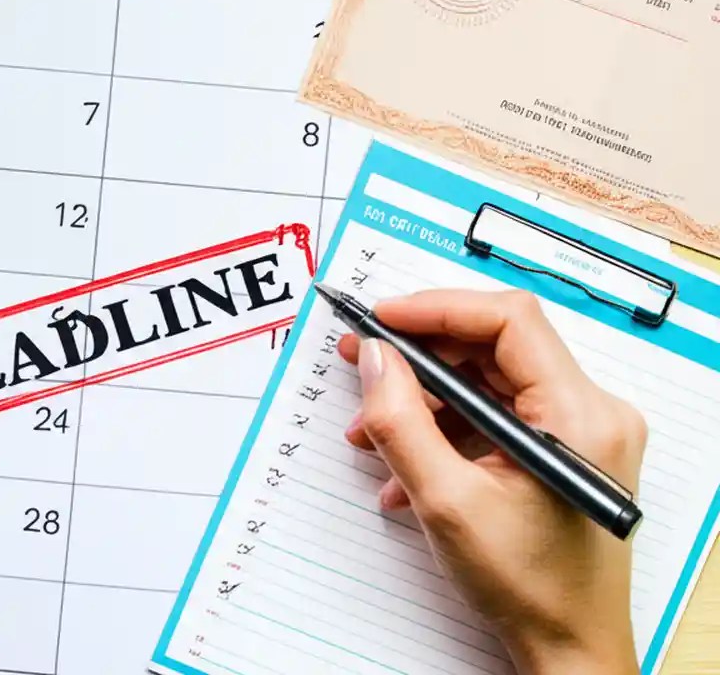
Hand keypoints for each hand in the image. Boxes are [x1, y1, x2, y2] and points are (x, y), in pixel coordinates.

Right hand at [337, 290, 644, 674]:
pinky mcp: (561, 451)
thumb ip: (401, 422)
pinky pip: (495, 416)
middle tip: (360, 360)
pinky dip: (444, 430)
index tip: (381, 320)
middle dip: (419, 357)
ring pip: (488, 383)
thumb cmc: (528, 586)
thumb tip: (373, 359)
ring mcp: (578, 432)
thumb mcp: (446, 502)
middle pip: (494, 348)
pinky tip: (405, 467)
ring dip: (424, 400)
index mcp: (579, 415)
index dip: (437, 310)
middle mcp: (590, 412)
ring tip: (371, 432)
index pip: (508, 322)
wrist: (567, 646)